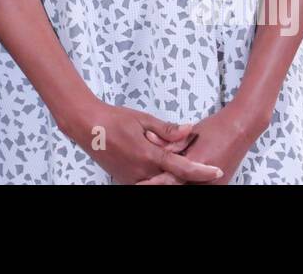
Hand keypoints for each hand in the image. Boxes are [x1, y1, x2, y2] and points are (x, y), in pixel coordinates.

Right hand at [61, 100, 225, 184]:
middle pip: (173, 180)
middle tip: (206, 167)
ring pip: (160, 184)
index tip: (217, 170)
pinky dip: (158, 178)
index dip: (202, 170)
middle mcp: (141, 172)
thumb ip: (167, 129)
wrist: (86, 126)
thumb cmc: (113, 119)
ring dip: (173, 177)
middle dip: (189, 176)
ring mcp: (132, 179)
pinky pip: (147, 183)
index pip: (182, 167)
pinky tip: (163, 170)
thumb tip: (189, 130)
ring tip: (184, 167)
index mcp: (148, 155)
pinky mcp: (125, 180)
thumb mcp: (142, 119)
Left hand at [137, 102, 268, 184]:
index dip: (152, 182)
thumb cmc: (216, 128)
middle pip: (177, 186)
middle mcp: (205, 178)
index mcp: (196, 163)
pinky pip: (196, 187)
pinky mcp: (218, 186)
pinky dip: (185, 184)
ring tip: (155, 179)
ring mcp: (214, 185)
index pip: (168, 179)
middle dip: (161, 183)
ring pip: (187, 187)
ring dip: (173, 183)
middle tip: (142, 182)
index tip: (139, 183)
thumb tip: (149, 139)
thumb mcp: (190, 133)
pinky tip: (175, 179)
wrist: (241, 129)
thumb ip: (169, 141)